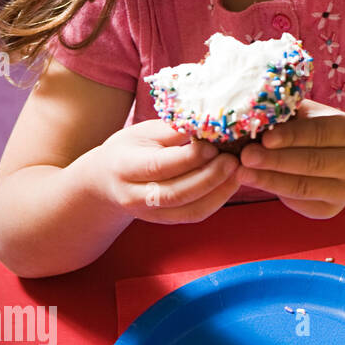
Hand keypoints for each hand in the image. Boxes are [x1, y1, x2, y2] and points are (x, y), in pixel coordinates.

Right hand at [90, 119, 240, 223]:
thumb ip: (174, 131)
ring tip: (238, 171)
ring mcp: (149, 212)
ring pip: (189, 209)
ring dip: (219, 191)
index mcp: (125, 166)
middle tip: (233, 160)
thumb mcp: (144, 132)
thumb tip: (209, 124)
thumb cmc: (131, 149)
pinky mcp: (165, 220)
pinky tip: (231, 182)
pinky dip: (217, 200)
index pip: (160, 166)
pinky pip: (195, 214)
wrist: (106, 181)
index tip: (213, 145)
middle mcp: (134, 195)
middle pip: (176, 192)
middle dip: (210, 177)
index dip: (189, 158)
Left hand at [235, 99, 344, 218]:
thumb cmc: (316, 131)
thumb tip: (252, 117)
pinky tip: (257, 183)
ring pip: (304, 187)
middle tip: (245, 157)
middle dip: (275, 161)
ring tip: (242, 173)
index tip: (264, 138)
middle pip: (312, 163)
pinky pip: (301, 203)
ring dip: (270, 181)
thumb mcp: (308, 115)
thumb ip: (287, 115)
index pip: (319, 133)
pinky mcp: (332, 209)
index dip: (291, 136)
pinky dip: (277, 194)